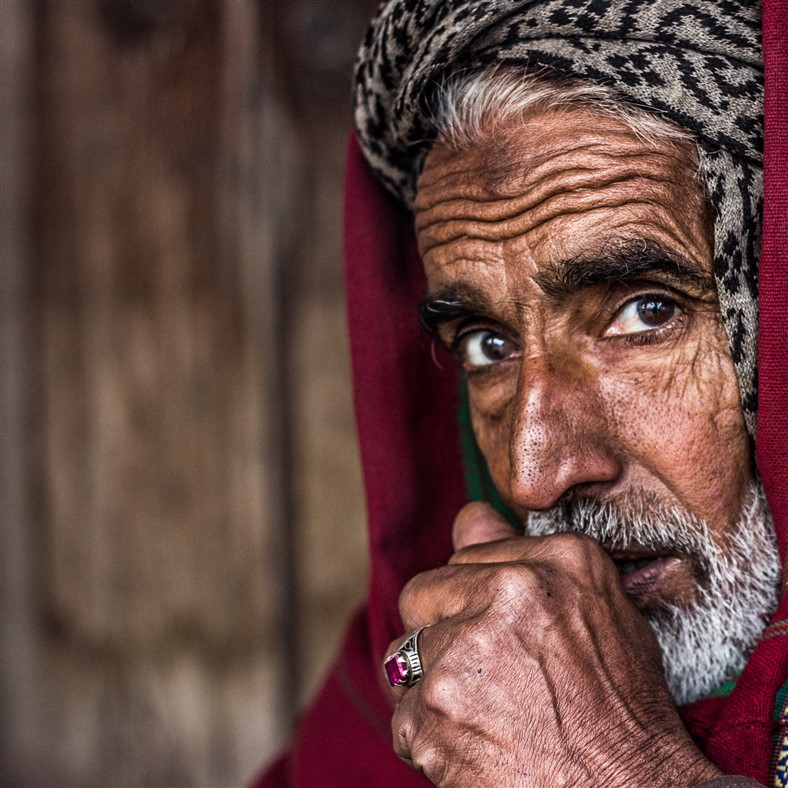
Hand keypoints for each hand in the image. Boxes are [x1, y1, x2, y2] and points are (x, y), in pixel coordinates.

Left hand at [387, 503, 721, 786]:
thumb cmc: (622, 708)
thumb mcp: (598, 611)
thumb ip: (525, 554)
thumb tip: (468, 516)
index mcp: (554, 562)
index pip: (466, 553)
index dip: (475, 597)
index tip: (496, 631)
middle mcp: (507, 595)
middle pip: (422, 593)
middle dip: (440, 629)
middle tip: (483, 671)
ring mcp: (463, 653)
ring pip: (403, 654)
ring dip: (431, 684)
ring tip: (484, 712)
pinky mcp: (433, 712)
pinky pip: (404, 714)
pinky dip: (430, 735)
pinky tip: (477, 744)